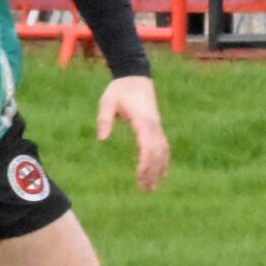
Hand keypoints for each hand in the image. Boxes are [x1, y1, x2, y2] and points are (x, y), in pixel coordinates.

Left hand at [96, 75, 169, 192]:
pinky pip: (163, 146)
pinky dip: (163, 160)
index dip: (145, 164)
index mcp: (142, 120)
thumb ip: (104, 119)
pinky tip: (161, 172)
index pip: (147, 146)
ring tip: (152, 187)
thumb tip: (102, 139)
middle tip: (145, 190)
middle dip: (152, 172)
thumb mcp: (107, 101)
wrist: (135, 75)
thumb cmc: (119, 89)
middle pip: (157, 153)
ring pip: (163, 151)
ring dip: (159, 169)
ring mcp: (157, 125)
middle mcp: (153, 125)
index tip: (140, 178)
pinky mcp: (156, 125)